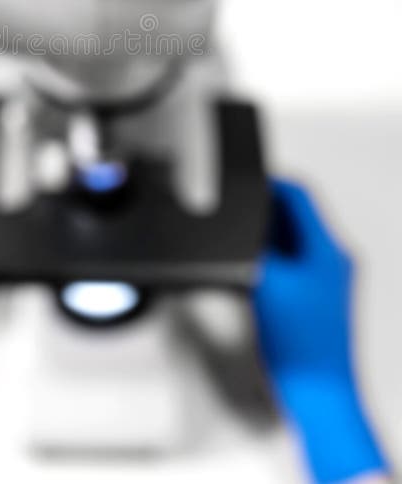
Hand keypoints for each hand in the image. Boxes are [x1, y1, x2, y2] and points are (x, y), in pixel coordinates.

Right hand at [253, 181, 388, 482]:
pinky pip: (290, 266)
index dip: (273, 182)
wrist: (318, 394)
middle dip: (265, 210)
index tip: (250, 177)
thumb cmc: (304, 347)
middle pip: (296, 218)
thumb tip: (242, 228)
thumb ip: (254, 247)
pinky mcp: (315, 302)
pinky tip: (250, 276)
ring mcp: (326, 283)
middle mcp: (332, 262)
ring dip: (266, 237)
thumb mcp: (267, 283)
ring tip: (241, 242)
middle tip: (239, 208)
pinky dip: (270, 261)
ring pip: (292, 243)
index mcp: (329, 250)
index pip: (302, 196)